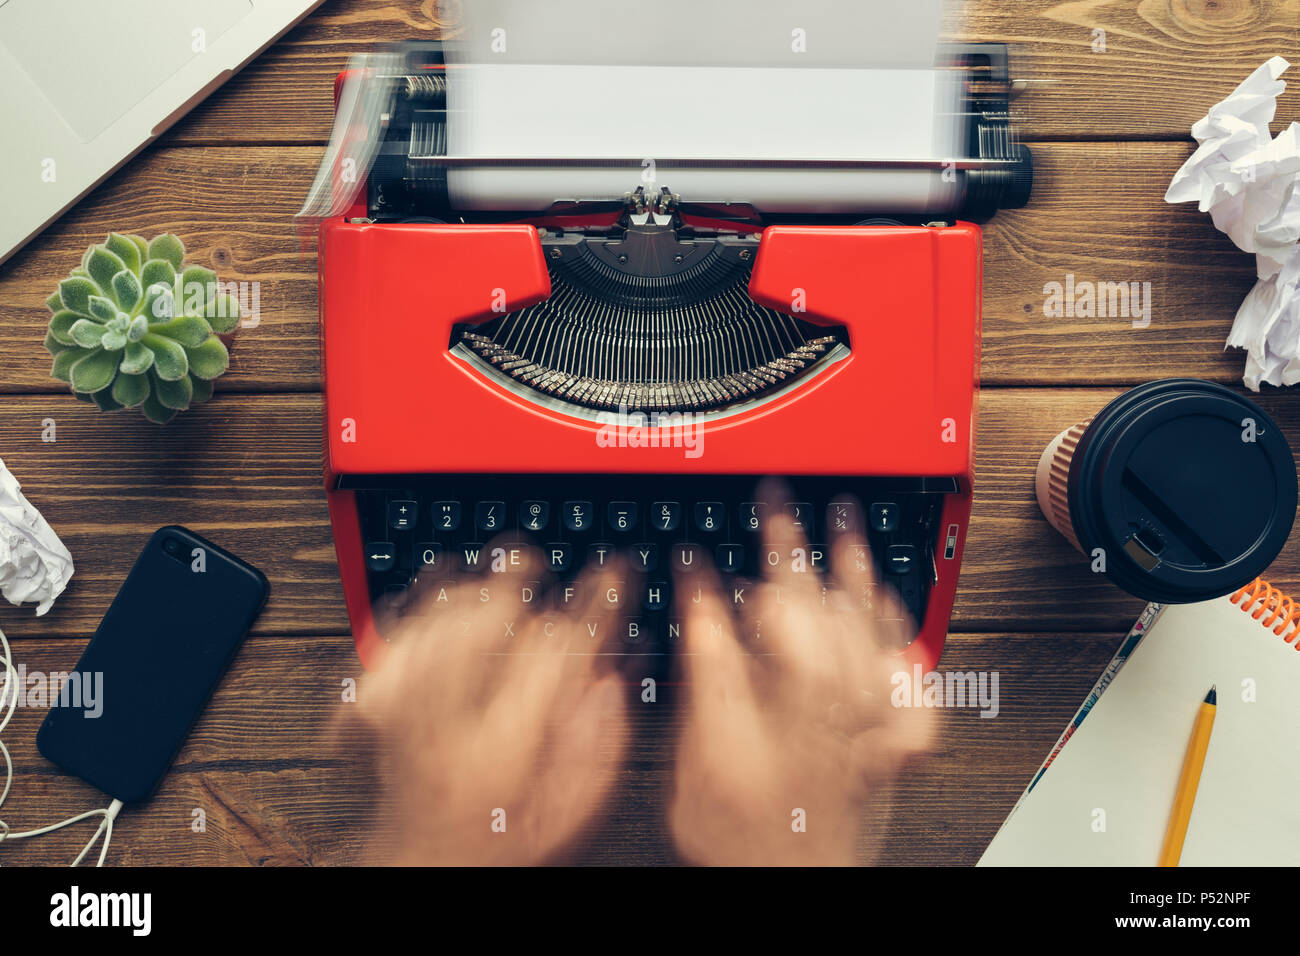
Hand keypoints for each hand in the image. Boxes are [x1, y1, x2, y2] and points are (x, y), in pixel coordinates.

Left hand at [345, 546, 628, 864]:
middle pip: (484, 620)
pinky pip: (389, 639)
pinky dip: (418, 611)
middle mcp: (445, 726)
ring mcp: (399, 716)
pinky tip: (439, 596)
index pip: (557, 648)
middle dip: (518, 578)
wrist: (424, 862)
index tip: (613, 576)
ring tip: (495, 574)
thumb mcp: (571, 808)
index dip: (593, 602)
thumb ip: (598, 744)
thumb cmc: (500, 839)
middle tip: (538, 561)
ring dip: (468, 588)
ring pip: (432, 621)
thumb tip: (611, 680)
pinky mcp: (366, 709)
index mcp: (503, 748)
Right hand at [668, 486, 933, 864]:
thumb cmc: (740, 837)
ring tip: (844, 524)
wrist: (794, 883)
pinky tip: (890, 600)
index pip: (730, 626)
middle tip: (776, 505)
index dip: (710, 582)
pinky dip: (900, 632)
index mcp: (757, 718)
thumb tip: (696, 615)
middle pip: (805, 612)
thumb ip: (700, 681)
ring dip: (854, 571)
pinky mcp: (892, 740)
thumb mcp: (692, 764)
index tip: (696, 556)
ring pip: (863, 630)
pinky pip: (909, 675)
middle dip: (788, 549)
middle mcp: (816, 714)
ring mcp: (860, 725)